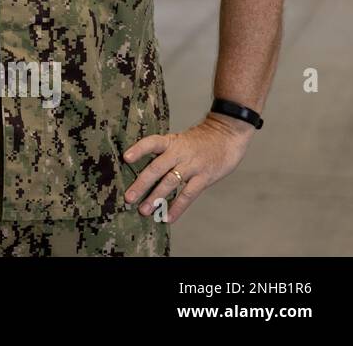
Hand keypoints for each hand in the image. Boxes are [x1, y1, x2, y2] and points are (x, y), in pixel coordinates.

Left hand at [123, 113, 255, 222]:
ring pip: (170, 182)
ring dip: (156, 198)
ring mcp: (192, 165)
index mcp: (170, 142)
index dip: (138, 149)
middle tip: (128, 198)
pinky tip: (168, 218)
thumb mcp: (179, 140)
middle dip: (141, 184)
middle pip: (157, 168)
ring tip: (144, 210)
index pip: (151, 143)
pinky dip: (177, 207)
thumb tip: (143, 172)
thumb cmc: (199, 141)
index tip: (125, 158)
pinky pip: (188, 194)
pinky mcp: (205, 177)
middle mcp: (179, 153)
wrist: (227, 134)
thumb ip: (164, 153)